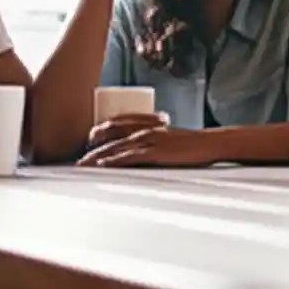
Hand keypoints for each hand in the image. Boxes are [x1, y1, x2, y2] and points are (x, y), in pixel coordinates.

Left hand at [77, 114, 210, 166]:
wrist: (211, 143)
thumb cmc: (194, 144)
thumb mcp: (171, 138)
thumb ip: (157, 142)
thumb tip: (147, 152)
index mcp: (148, 125)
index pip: (118, 123)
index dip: (101, 131)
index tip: (89, 141)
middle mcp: (145, 130)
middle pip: (110, 134)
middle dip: (92, 146)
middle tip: (77, 159)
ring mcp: (149, 141)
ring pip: (115, 147)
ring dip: (96, 156)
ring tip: (81, 166)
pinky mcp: (155, 153)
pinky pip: (128, 156)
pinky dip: (113, 161)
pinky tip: (102, 166)